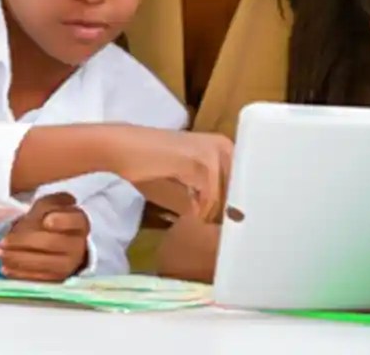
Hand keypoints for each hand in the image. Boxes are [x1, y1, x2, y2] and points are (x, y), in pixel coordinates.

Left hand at [0, 192, 88, 281]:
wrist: (66, 243)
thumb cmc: (54, 220)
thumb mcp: (51, 206)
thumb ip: (45, 206)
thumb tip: (38, 218)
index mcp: (79, 222)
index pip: (73, 221)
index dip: (61, 221)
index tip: (46, 221)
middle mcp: (78, 244)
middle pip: (51, 243)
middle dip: (23, 242)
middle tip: (2, 242)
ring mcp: (69, 264)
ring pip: (42, 263)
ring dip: (17, 259)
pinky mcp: (57, 279)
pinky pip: (37, 278)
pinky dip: (19, 273)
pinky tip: (5, 267)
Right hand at [106, 128, 232, 220]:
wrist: (124, 147)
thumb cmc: (153, 163)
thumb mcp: (190, 176)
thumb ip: (211, 190)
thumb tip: (229, 215)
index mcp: (226, 146)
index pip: (245, 180)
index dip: (238, 202)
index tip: (230, 221)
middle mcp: (225, 145)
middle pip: (240, 189)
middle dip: (228, 210)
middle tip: (214, 224)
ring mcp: (214, 153)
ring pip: (226, 195)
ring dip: (213, 211)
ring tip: (199, 217)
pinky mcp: (199, 163)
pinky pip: (211, 195)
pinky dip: (203, 209)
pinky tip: (192, 212)